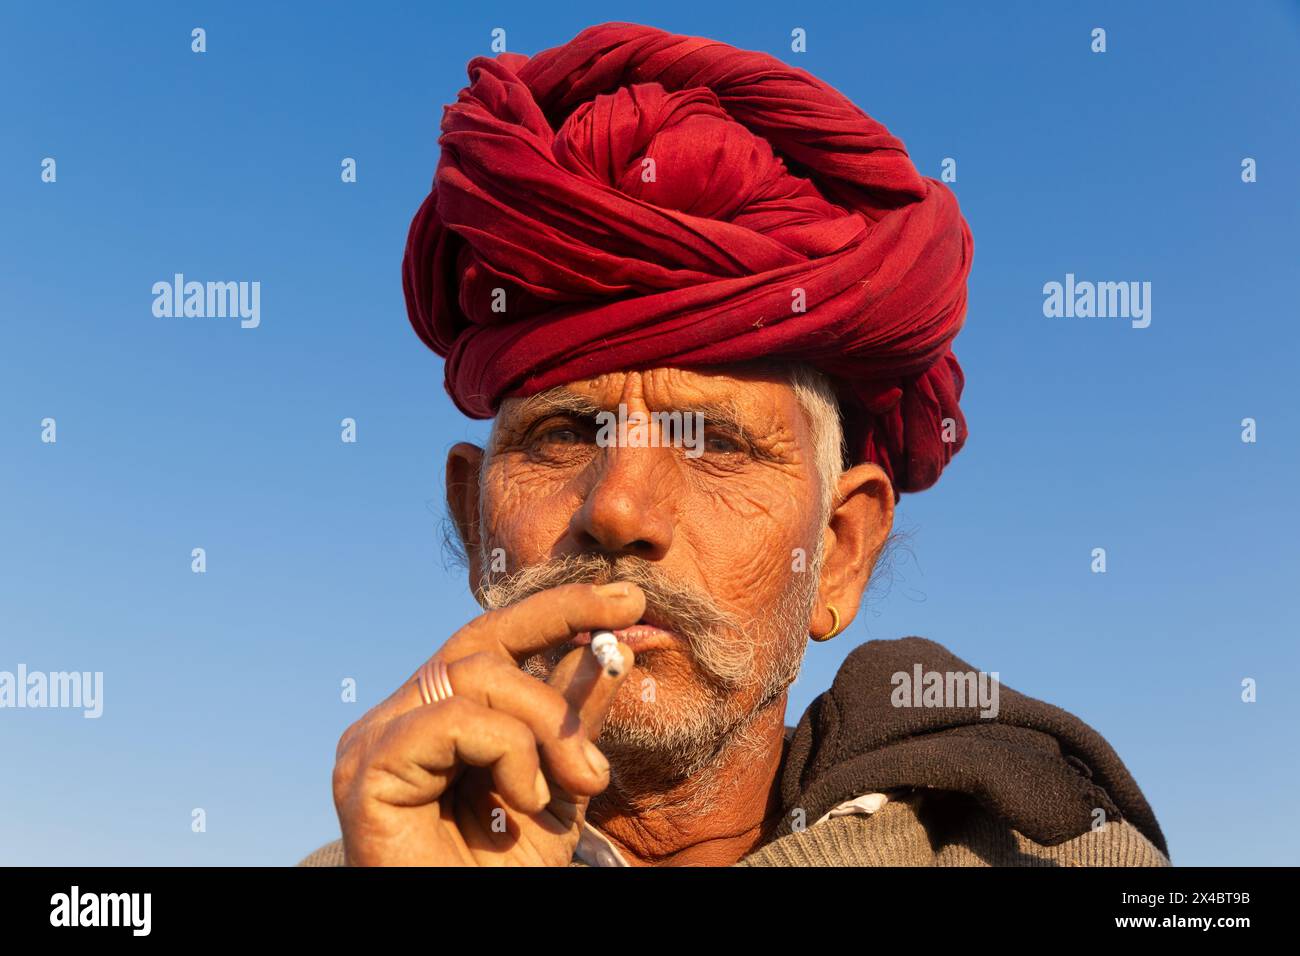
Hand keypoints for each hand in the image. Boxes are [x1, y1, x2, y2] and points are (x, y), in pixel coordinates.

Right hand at [331, 582, 641, 864]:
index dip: (560, 607)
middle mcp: (399, 716)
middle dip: (558, 687)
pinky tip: (524, 801)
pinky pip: (452, 720)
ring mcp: (375, 740)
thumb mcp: (561, 785)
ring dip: (545, 727)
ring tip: (571, 788)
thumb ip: (575, 718)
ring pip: (475, 676)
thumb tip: (610, 648)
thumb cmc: (502, 869)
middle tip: (599, 761)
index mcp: (438, 712)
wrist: (466, 930)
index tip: (629, 599)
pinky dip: (507, 752)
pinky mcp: (367, 771)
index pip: (496, 634)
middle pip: (485, 644)